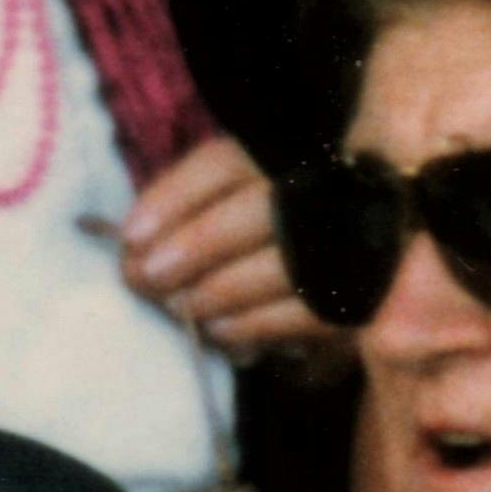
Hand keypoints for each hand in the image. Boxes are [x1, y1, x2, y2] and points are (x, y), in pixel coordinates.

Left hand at [125, 135, 343, 365]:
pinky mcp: (360, 292)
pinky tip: (223, 334)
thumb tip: (132, 247)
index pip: (223, 165)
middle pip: (257, 208)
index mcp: (277, 158)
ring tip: (181, 310)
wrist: (343, 297)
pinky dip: (259, 323)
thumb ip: (181, 221)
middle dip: (196, 246)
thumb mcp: (216, 217)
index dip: (174, 198)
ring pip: (284, 261)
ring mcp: (348, 239)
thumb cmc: (252, 249)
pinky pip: (310, 311)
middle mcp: (319, 187)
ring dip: (223, 289)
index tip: (130, 237)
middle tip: (148, 278)